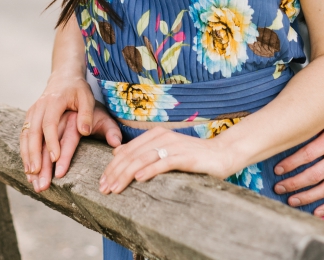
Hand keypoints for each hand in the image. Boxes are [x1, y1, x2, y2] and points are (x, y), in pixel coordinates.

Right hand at [21, 75, 120, 191]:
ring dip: (26, 157)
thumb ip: (87, 114)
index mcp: (54, 101)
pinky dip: (24, 152)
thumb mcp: (86, 97)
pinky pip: (24, 137)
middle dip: (34, 155)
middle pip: (33, 132)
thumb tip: (85, 131)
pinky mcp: (29, 118)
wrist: (63, 77)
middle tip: (37, 174)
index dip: (51, 141)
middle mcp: (39, 107)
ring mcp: (32, 112)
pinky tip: (28, 168)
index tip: (55, 159)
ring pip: (25, 136)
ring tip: (31, 176)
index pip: (49, 123)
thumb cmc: (78, 89)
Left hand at [99, 126, 236, 194]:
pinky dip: (150, 170)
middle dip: (115, 172)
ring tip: (115, 187)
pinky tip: (139, 178)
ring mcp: (173, 145)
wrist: (222, 154)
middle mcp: (161, 137)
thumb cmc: (192, 157)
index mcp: (155, 134)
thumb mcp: (165, 151)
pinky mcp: (185, 156)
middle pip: (131, 155)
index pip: (127, 151)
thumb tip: (118, 152)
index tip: (102, 182)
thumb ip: (143, 150)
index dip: (112, 167)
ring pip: (143, 159)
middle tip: (104, 188)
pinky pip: (163, 162)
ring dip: (126, 174)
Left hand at [271, 109, 323, 216]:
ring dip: (307, 196)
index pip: (308, 154)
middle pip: (314, 175)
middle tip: (279, 187)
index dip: (290, 163)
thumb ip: (317, 124)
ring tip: (291, 200)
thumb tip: (292, 129)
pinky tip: (317, 211)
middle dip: (294, 183)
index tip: (277, 169)